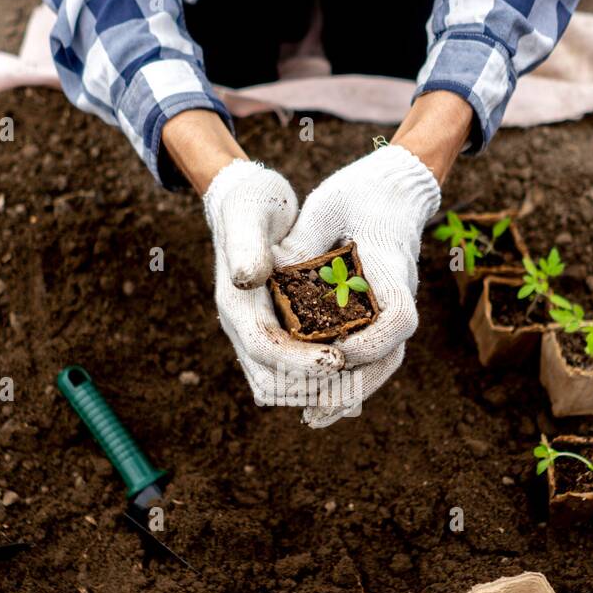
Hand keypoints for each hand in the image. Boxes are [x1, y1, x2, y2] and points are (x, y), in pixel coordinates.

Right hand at [202, 159, 346, 406]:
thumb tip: (248, 277)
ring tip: (356, 378)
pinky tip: (349, 372)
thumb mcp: (249, 213)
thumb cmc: (252, 202)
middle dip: (311, 386)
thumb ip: (246, 244)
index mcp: (236, 303)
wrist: (247, 202)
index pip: (265, 348)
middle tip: (356, 375)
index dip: (300, 361)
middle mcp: (242, 327)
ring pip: (279, 386)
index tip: (339, 360)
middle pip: (271, 382)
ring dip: (315, 390)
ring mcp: (256, 333)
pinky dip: (316, 382)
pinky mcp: (272, 334)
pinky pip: (289, 376)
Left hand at [273, 144, 440, 426]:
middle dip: (353, 385)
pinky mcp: (383, 314)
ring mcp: (394, 307)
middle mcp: (399, 294)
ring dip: (351, 391)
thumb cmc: (358, 192)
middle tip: (316, 410)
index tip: (336, 356)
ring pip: (384, 361)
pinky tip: (323, 399)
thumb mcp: (325, 206)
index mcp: (389, 267)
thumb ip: (303, 242)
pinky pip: (374, 354)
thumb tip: (274, 275)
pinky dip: (353, 379)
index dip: (369, 344)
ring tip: (315, 417)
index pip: (395, 320)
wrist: (394, 187)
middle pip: (390, 354)